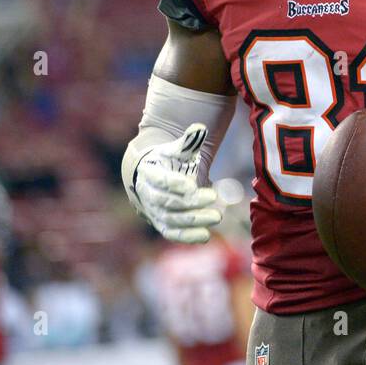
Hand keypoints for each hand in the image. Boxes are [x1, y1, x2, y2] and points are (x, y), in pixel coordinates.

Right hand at [133, 124, 222, 242]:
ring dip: (194, 220)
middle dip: (191, 202)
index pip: (161, 180)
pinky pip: (172, 233)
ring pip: (171, 219)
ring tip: (216, 216)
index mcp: (150, 172)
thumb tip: (200, 128)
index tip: (192, 186)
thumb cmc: (167, 160)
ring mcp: (154, 211)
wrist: (152, 177)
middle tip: (213, 197)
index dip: (175, 184)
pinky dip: (188, 236)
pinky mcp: (162, 224)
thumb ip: (188, 141)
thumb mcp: (176, 149)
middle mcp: (148, 194)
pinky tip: (206, 236)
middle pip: (167, 202)